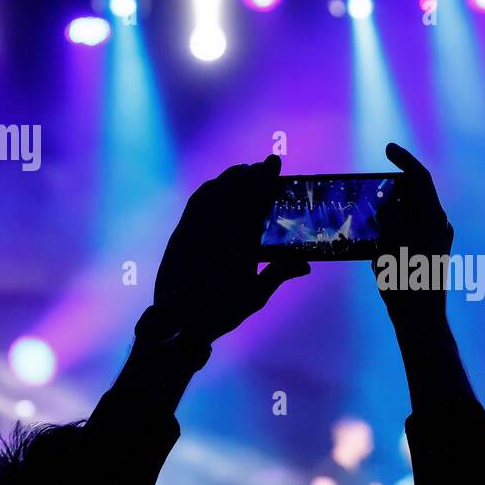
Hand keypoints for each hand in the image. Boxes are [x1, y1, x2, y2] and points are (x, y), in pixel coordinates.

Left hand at [154, 155, 308, 342]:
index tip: (274, 163)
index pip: (256, 200)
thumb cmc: (221, 312)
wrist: (178, 322)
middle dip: (251, 173)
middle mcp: (217, 230)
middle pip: (236, 190)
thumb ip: (279, 274)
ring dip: (230, 178)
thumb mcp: (256, 296)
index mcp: (241, 243)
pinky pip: (196, 202)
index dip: (266, 178)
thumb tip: (306, 264)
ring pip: (215, 192)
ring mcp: (196, 229)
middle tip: (263, 164)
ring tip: (242, 171)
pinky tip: (215, 186)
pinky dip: (209, 188)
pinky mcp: (181, 233)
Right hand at [371, 142, 452, 322]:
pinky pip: (413, 231)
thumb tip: (392, 205)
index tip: (388, 149)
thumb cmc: (404, 281)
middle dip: (395, 189)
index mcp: (433, 217)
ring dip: (394, 211)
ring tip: (373, 218)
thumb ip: (391, 216)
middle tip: (374, 190)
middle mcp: (440, 225)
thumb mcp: (390, 243)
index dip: (404, 160)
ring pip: (413, 214)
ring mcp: (438, 240)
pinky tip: (379, 241)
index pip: (420, 178)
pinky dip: (397, 228)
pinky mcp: (433, 254)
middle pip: (417, 195)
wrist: (421, 319)